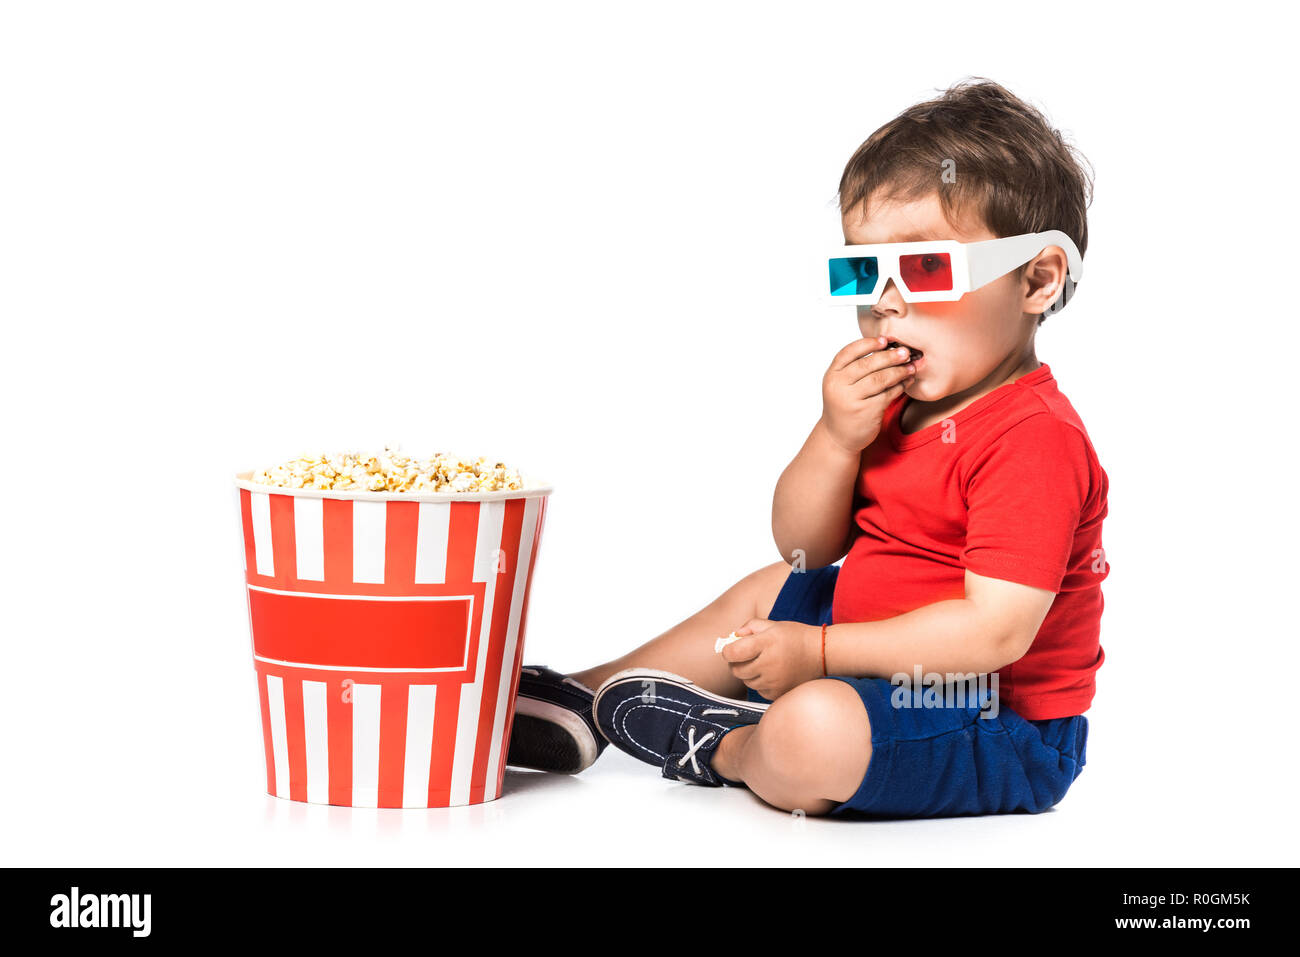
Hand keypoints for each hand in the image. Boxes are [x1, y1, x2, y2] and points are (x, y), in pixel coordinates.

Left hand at [721, 618, 822, 700]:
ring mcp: (774, 681)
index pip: (732, 653)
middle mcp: (769, 664)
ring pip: (746, 681)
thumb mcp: (772, 624)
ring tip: (763, 663)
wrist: (820, 653)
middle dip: (737, 662)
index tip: (731, 648)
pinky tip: (771, 673)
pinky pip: (758, 690)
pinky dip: (760, 683)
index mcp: (766, 643)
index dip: (727, 650)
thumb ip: (749, 627)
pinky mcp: (778, 693)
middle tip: (746, 655)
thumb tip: (732, 637)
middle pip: (736, 670)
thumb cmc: (795, 637)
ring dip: (749, 673)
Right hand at [820, 336, 915, 453]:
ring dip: (898, 371)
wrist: (838, 436)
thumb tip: (886, 348)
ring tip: (910, 367)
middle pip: (867, 364)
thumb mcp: (841, 385)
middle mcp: (838, 386)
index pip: (849, 352)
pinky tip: (906, 382)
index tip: (885, 340)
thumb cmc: (844, 405)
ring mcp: (851, 399)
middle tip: (905, 352)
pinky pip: (887, 394)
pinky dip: (899, 386)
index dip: (868, 344)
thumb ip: (855, 368)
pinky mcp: (866, 412)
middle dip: (889, 356)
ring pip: (880, 379)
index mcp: (832, 375)